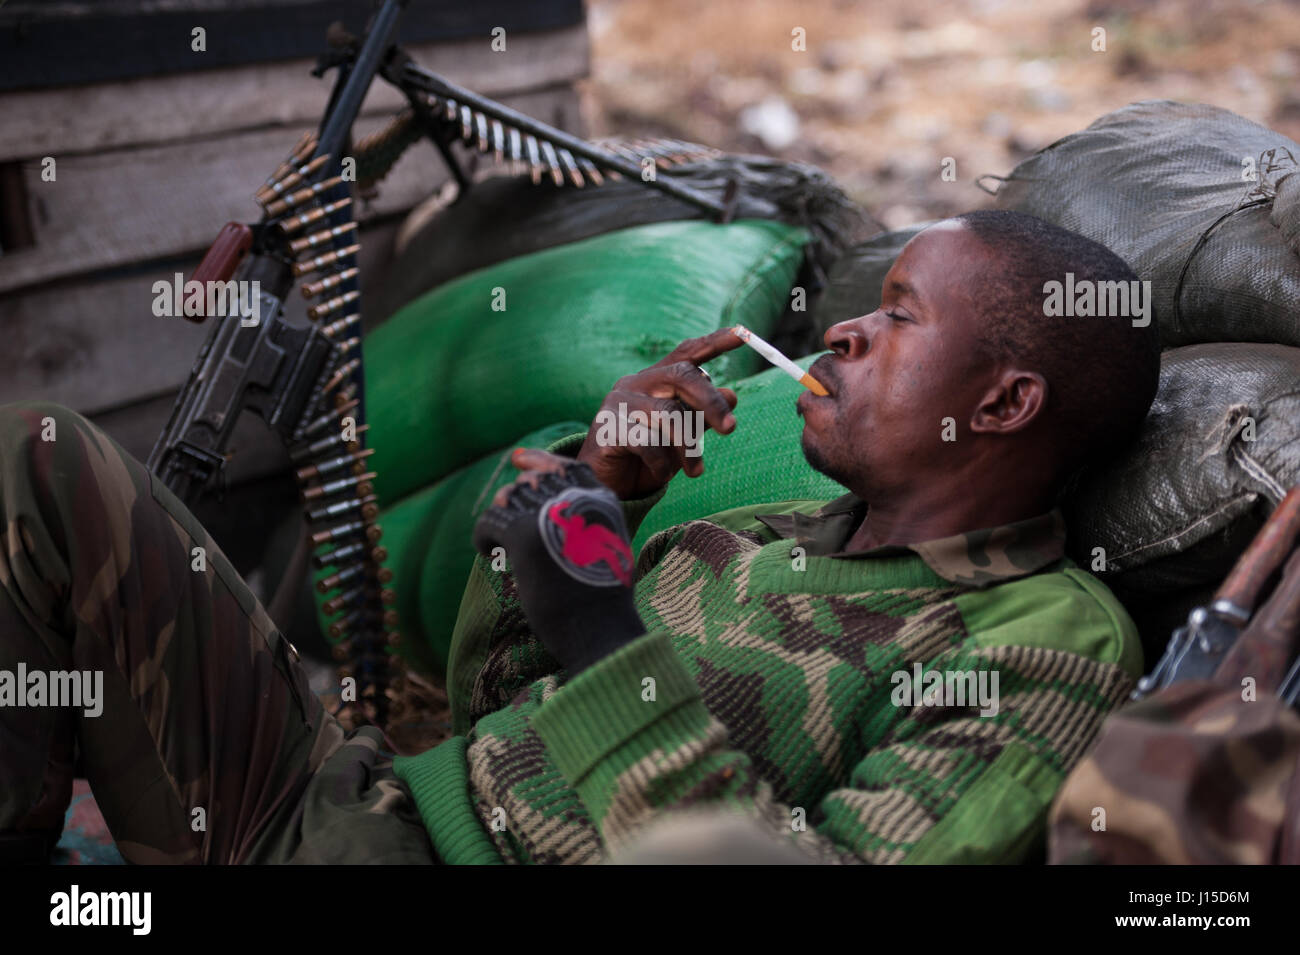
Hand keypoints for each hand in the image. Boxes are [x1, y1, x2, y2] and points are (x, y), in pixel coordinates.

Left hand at [473, 450, 646, 674]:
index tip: (519, 461)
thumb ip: (585, 521)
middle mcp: (577, 500)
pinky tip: (488, 551)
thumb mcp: (606, 549)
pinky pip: (490, 521)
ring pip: (510, 498)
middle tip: (510, 525)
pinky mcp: (524, 534)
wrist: (601, 631)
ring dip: (502, 516)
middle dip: (517, 500)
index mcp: (601, 501)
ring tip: (500, 541)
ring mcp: (550, 514)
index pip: (566, 467)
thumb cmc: (602, 600)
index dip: (539, 462)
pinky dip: (483, 536)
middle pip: (532, 481)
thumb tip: (546, 505)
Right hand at [577, 329, 742, 499]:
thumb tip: (733, 395)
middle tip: (731, 429)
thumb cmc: (648, 457)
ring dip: (689, 447)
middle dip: (711, 403)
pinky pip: (646, 442)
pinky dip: (662, 462)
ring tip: (696, 472)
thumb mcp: (682, 437)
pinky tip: (662, 475)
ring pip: (668, 414)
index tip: (743, 333)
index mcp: (656, 379)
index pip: (687, 353)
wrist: (607, 485)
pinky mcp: (607, 428)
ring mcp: (619, 403)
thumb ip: (703, 415)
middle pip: (682, 377)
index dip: (715, 342)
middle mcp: (636, 383)